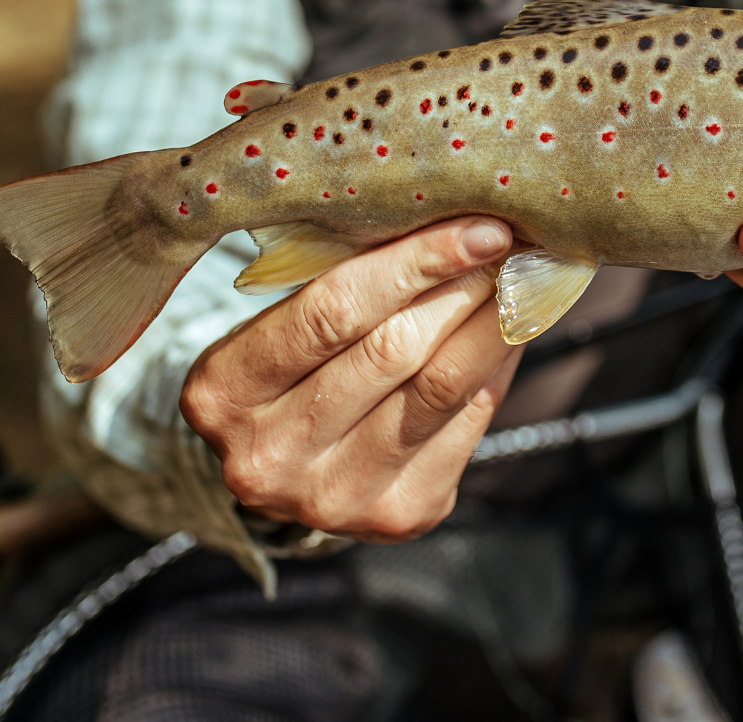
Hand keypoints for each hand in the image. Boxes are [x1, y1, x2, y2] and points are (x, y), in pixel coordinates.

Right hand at [180, 217, 521, 542]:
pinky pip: (469, 426)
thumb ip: (347, 282)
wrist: (284, 469)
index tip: (478, 226)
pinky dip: (497, 367)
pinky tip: (509, 329)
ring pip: (440, 390)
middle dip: (462, 286)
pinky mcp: (399, 515)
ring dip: (491, 323)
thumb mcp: (279, 321)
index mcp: (223, 392)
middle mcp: (271, 456)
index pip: (331, 311)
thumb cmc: (288, 368)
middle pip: (392, 350)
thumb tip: (459, 229)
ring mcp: (335, 497)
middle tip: (508, 244)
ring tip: (519, 278)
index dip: (415, 263)